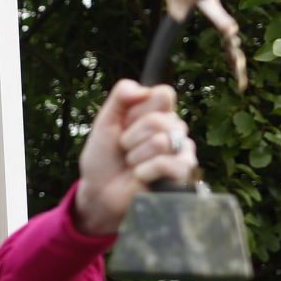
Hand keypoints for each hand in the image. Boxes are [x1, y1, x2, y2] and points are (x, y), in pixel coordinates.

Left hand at [73, 80, 201, 235]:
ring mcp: (182, 150)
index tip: (124, 124)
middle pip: (161, 119)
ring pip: (162, 141)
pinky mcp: (182, 174)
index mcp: (158, 112)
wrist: (98, 191)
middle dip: (131, 136)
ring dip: (136, 155)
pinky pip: (167, 164)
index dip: (139, 110)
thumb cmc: (103, 158)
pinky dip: (144, 171)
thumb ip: (121, 97)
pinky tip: (139, 176)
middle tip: (124, 149)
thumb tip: (144, 89)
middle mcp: (174, 128)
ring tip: (131, 163)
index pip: (164, 94)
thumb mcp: (105, 122)